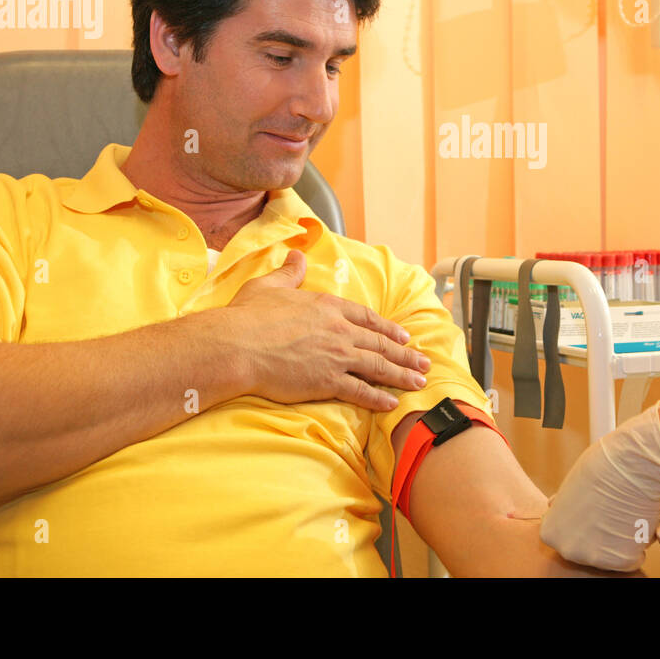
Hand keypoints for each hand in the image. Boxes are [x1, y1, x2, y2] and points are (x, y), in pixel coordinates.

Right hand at [214, 249, 429, 410]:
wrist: (236, 345)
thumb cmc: (247, 317)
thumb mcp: (270, 286)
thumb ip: (290, 272)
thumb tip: (297, 255)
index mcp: (328, 307)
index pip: (367, 318)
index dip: (388, 328)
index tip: (403, 335)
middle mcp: (339, 330)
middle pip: (380, 343)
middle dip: (405, 353)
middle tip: (423, 361)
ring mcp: (336, 356)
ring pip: (378, 366)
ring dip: (402, 374)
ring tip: (419, 381)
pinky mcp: (328, 381)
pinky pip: (361, 391)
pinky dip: (378, 398)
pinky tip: (392, 403)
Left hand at [538, 402, 659, 571]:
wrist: (631, 465)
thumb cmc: (603, 467)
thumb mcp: (570, 486)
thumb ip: (562, 504)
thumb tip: (552, 505)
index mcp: (550, 532)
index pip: (567, 538)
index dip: (584, 522)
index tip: (593, 507)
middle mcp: (567, 550)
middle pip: (587, 550)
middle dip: (599, 535)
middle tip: (610, 510)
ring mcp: (594, 558)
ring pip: (610, 555)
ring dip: (619, 540)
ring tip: (623, 512)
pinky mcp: (621, 562)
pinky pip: (632, 558)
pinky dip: (638, 543)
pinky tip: (635, 520)